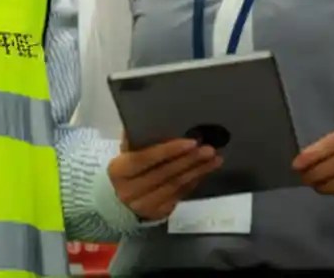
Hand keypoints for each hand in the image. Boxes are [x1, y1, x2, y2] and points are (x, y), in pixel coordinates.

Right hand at [108, 136, 222, 220]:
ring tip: (214, 159)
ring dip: (197, 171)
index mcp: (119, 170)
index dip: (168, 150)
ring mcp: (144, 205)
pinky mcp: (158, 213)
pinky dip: (194, 181)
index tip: (191, 142)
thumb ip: (136, 139)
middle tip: (208, 149)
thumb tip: (150, 118)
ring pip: (175, 186)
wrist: (118, 201)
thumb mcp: (125, 154)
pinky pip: (180, 194)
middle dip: (189, 160)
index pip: (145, 159)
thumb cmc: (127, 169)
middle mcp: (129, 190)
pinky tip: (204, 171)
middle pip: (164, 174)